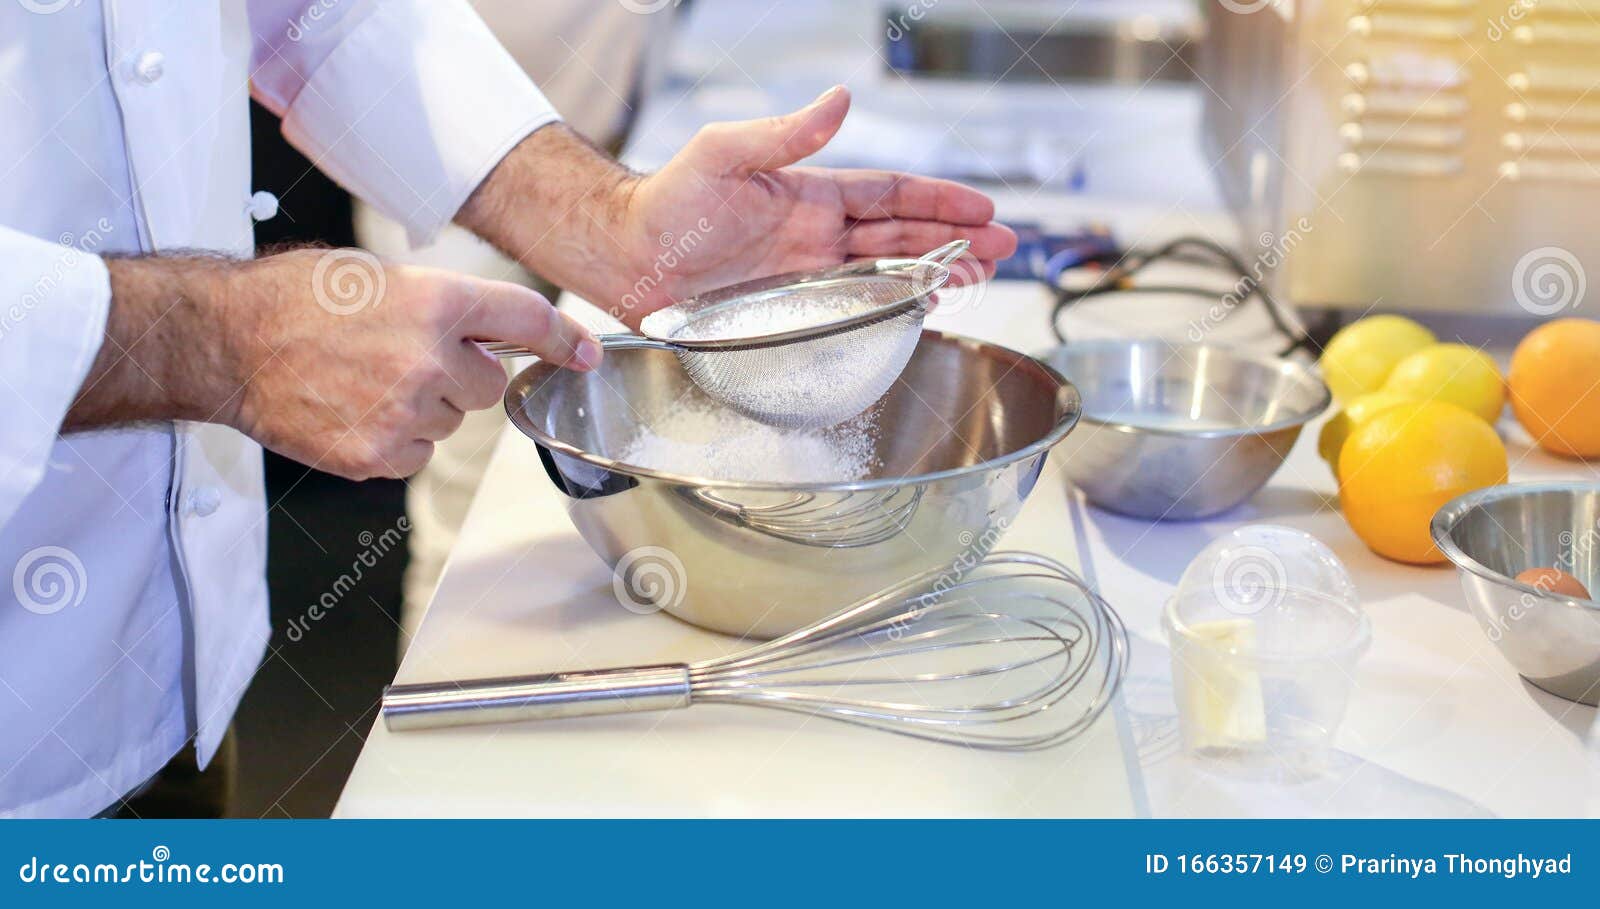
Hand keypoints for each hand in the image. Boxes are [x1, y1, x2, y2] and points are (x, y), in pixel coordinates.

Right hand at [77, 250, 599, 479]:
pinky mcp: (378, 455)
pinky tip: (353, 411)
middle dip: (462, 376)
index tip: (584, 354)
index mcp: (436, 301)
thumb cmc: (295, 300)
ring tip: (365, 381)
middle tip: (407, 359)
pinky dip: (394, 441)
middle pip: (490, 386)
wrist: (226, 343)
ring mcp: (405, 412)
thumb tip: (492, 337)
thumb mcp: (380, 276)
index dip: (563, 339)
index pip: (527, 321)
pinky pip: (417, 455)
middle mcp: (430, 359)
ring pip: (452, 423)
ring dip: (424, 408)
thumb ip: (445, 307)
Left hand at [612, 86, 1016, 324]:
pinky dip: (894, 307)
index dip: (939, 201)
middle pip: (904, 234)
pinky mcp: (792, 309)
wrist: (627, 256)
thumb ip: (784, 135)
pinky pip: (856, 308)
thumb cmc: (667, 200)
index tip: (983, 209)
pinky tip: (924, 310)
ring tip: (981, 278)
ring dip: (936, 273)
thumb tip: (838, 100)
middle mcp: (817, 234)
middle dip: (957, 239)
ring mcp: (808, 273)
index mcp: (811, 194)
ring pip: (888, 272)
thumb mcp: (725, 153)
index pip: (891, 194)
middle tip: (1006, 248)